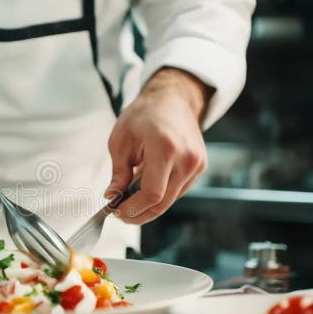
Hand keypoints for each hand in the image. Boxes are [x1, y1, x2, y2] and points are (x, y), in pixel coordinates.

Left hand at [106, 68, 211, 223]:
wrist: (172, 100)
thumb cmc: (144, 115)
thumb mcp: (121, 142)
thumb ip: (118, 174)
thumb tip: (112, 197)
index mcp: (165, 148)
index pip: (152, 194)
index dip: (133, 209)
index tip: (116, 211)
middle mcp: (187, 158)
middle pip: (162, 203)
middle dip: (139, 213)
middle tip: (120, 213)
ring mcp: (197, 164)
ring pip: (170, 200)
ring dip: (148, 205)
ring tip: (129, 198)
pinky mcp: (200, 167)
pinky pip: (177, 191)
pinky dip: (160, 195)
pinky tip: (145, 187)